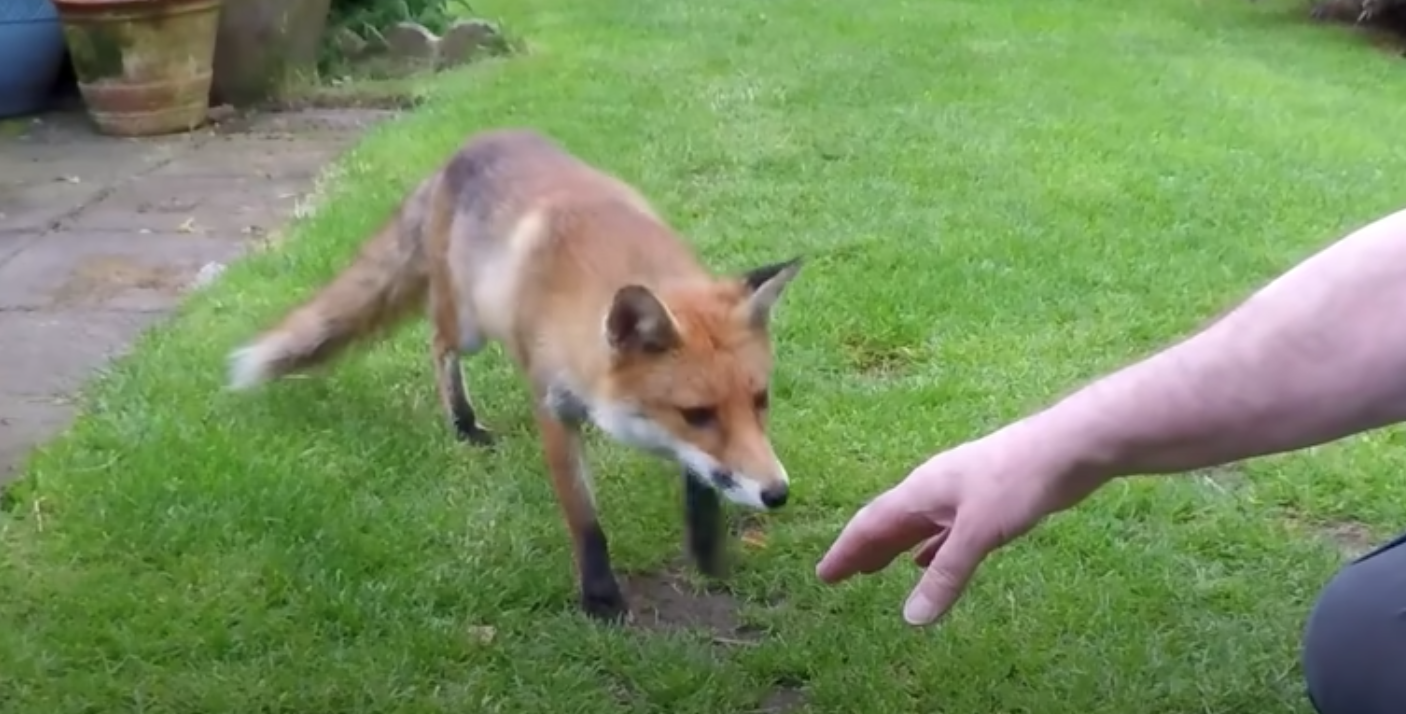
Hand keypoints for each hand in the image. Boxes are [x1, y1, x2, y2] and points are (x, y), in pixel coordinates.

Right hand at [815, 419, 1106, 625]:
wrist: (1067, 447)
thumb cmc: (1017, 481)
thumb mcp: (978, 533)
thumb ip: (946, 574)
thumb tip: (912, 618)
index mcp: (921, 490)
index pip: (871, 523)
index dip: (846, 550)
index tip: (824, 575)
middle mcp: (933, 490)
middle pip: (889, 522)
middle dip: (864, 550)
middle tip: (841, 576)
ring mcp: (960, 493)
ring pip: (916, 526)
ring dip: (894, 549)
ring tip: (875, 570)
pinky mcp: (986, 501)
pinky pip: (944, 529)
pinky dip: (930, 547)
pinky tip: (928, 560)